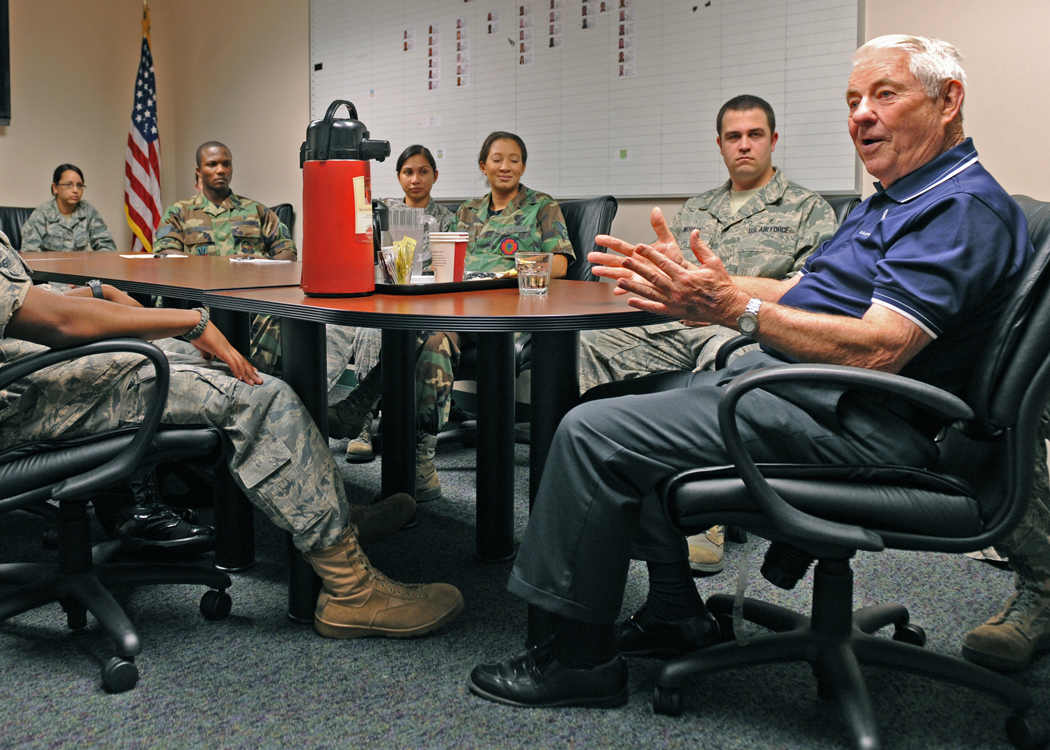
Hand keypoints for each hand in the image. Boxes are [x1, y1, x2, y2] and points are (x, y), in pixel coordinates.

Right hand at [191, 322, 262, 384]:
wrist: (195, 324)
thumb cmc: (198, 333)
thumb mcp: (203, 347)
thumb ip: (207, 354)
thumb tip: (209, 359)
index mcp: (225, 346)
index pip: (239, 357)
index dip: (247, 365)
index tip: (253, 372)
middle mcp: (228, 347)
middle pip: (243, 361)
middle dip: (251, 372)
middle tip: (259, 381)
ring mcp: (226, 348)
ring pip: (240, 363)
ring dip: (247, 374)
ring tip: (252, 383)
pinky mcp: (221, 350)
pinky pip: (231, 362)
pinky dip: (236, 370)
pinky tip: (240, 378)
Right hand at [591, 207, 689, 294]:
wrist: (681, 275)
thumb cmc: (675, 261)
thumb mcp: (667, 241)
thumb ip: (660, 226)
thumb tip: (656, 211)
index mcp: (639, 253)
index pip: (621, 245)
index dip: (610, 241)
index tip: (599, 238)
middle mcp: (635, 264)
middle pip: (615, 260)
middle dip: (602, 257)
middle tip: (591, 256)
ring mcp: (637, 275)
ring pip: (618, 273)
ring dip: (606, 272)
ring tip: (595, 270)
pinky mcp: (642, 286)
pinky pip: (631, 288)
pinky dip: (623, 290)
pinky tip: (616, 290)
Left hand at [617, 232, 748, 325]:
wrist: (726, 307)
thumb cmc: (720, 285)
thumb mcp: (713, 262)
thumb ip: (700, 247)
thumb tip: (694, 232)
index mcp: (685, 275)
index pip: (664, 262)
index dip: (650, 254)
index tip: (639, 247)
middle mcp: (678, 288)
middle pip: (653, 276)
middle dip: (637, 268)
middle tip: (624, 261)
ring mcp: (674, 301)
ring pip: (650, 293)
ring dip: (633, 287)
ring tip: (619, 281)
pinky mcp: (673, 312)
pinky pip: (655, 308)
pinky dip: (642, 305)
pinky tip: (630, 301)